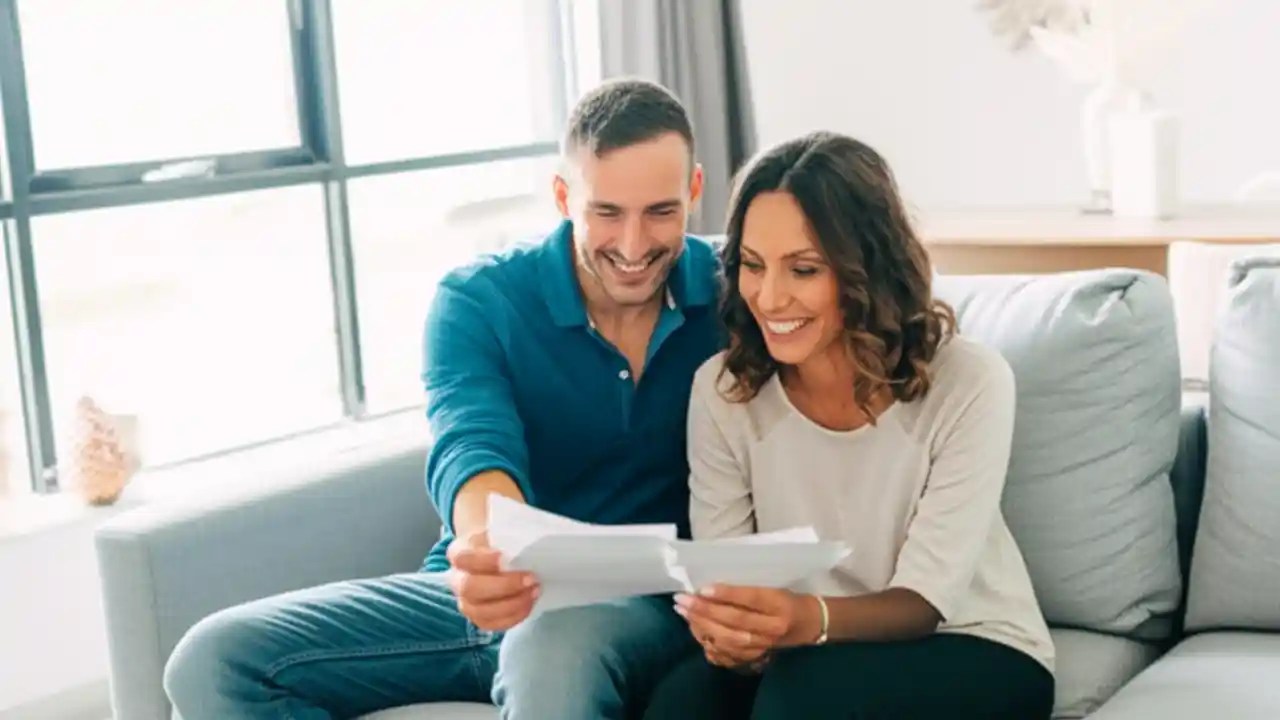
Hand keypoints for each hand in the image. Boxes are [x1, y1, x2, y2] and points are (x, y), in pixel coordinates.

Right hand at [447, 529, 538, 630]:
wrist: (492, 557)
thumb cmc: (498, 544)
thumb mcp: (500, 532)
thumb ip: (508, 535)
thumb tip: (528, 542)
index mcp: (458, 553)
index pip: (463, 558)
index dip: (483, 560)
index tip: (505, 557)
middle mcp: (457, 580)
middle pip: (470, 588)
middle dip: (504, 586)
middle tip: (530, 579)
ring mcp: (466, 602)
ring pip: (480, 612)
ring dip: (511, 604)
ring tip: (534, 592)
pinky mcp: (478, 618)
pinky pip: (492, 625)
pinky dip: (513, 617)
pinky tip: (528, 604)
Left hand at [674, 585, 819, 664]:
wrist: (808, 625)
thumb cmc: (786, 600)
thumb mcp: (772, 588)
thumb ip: (745, 589)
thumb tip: (709, 587)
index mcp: (779, 604)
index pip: (750, 599)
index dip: (725, 594)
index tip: (701, 588)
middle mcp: (772, 628)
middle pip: (735, 621)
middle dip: (704, 611)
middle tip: (682, 600)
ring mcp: (763, 646)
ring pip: (728, 639)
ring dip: (702, 626)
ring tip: (684, 612)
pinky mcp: (755, 657)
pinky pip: (728, 655)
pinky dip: (708, 643)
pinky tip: (695, 631)